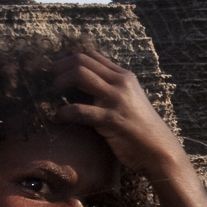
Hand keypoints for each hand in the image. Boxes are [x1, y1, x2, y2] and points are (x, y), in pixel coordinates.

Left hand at [52, 50, 185, 179]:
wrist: (159, 150)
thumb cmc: (141, 128)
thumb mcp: (130, 100)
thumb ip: (112, 89)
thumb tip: (85, 86)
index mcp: (124, 76)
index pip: (92, 56)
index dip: (70, 59)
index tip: (57, 70)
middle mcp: (120, 82)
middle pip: (82, 61)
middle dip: (60, 67)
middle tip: (48, 78)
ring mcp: (116, 99)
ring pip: (80, 75)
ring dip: (60, 81)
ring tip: (51, 92)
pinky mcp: (111, 119)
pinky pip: (80, 110)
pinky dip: (63, 112)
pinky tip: (57, 117)